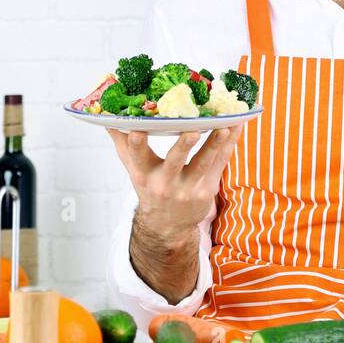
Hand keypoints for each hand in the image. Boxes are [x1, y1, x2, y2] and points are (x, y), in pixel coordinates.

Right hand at [107, 124, 242, 241]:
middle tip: (192, 131)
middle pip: (175, 162)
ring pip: (204, 163)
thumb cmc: (151, 189)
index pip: (138, 157)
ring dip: (215, 144)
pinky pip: (221, 164)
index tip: (137, 129)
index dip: (137, 144)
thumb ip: (123, 143)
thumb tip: (108, 117)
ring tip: (224, 127)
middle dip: (183, 147)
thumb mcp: (134, 170)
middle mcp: (166, 183)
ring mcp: (189, 188)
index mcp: (145, 175)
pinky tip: (235, 127)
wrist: (168, 225)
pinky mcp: (208, 189)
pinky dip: (229, 145)